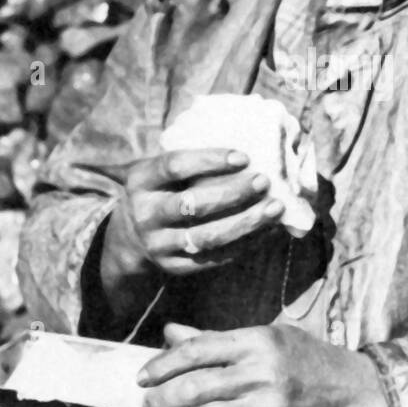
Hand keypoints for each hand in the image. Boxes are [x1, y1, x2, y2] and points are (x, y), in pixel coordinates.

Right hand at [101, 148, 286, 289]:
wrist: (131, 239)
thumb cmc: (162, 190)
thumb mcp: (160, 170)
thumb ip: (190, 157)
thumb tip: (250, 138)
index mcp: (141, 181)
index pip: (174, 166)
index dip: (210, 161)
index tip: (244, 157)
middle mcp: (146, 214)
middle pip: (193, 205)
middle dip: (233, 193)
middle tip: (264, 181)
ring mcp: (159, 244)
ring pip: (207, 237)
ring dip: (246, 223)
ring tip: (275, 208)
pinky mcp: (174, 267)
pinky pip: (215, 258)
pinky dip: (246, 245)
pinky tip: (268, 231)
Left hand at [137, 322, 397, 406]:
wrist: (351, 391)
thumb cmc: (304, 359)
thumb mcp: (265, 337)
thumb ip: (216, 339)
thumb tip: (170, 332)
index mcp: (256, 342)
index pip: (196, 350)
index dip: (162, 364)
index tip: (144, 375)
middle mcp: (260, 374)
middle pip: (194, 388)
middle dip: (162, 398)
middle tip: (148, 403)